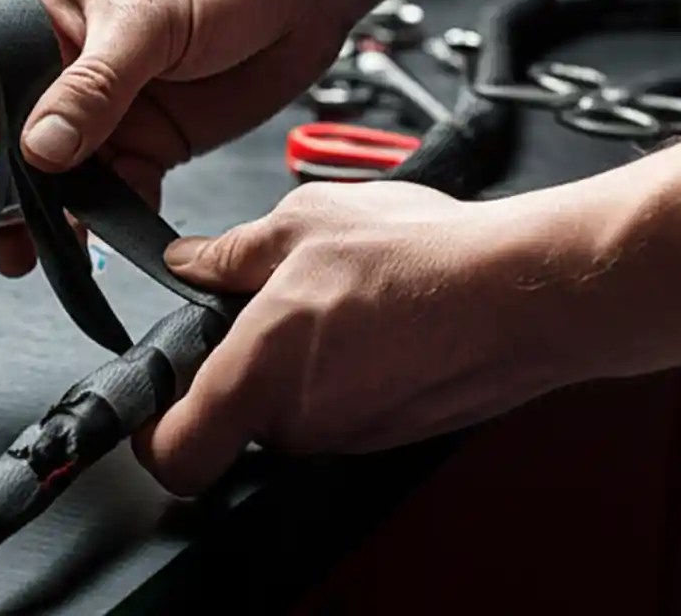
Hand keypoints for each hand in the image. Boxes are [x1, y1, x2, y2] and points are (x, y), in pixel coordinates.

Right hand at [0, 0, 360, 275]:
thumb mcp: (145, 17)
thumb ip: (93, 87)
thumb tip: (41, 148)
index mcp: (38, 18)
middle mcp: (65, 69)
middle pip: (17, 146)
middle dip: (15, 197)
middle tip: (16, 243)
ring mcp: (108, 108)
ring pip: (68, 177)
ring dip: (68, 212)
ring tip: (71, 239)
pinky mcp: (151, 138)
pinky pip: (122, 189)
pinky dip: (121, 213)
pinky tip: (125, 223)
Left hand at [130, 181, 600, 494]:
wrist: (527, 291)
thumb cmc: (423, 259)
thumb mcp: (302, 224)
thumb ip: (230, 254)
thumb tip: (192, 262)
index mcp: (258, 378)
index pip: (173, 455)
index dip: (152, 434)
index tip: (153, 406)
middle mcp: (300, 426)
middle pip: (235, 417)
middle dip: (242, 366)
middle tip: (270, 308)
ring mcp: (350, 438)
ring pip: (293, 409)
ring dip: (299, 363)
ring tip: (341, 303)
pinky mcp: (391, 435)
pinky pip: (343, 406)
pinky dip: (346, 370)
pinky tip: (379, 321)